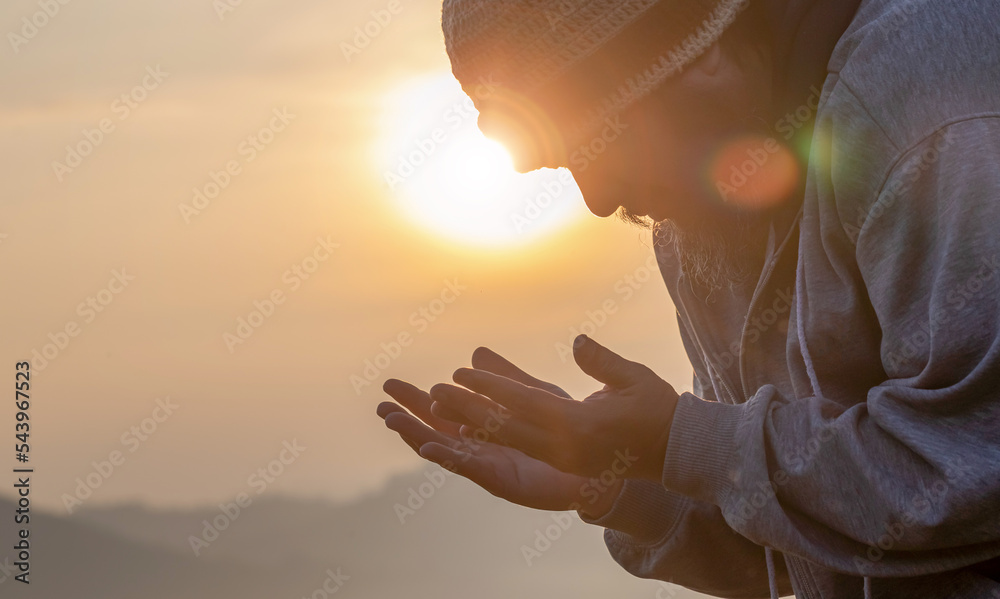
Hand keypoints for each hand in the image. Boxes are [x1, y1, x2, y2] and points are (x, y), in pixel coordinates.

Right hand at [377, 348, 623, 516]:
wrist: (602, 464)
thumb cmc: (568, 431)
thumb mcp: (533, 394)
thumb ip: (504, 376)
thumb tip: (475, 352)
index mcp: (485, 429)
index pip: (441, 413)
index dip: (416, 400)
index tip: (391, 386)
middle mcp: (483, 450)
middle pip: (435, 433)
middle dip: (407, 419)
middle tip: (380, 404)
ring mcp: (491, 467)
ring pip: (446, 452)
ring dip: (419, 437)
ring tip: (393, 421)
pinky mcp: (506, 482)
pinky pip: (474, 468)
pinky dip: (450, 457)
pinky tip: (431, 446)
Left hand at [431, 335, 677, 480]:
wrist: (677, 453)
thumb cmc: (659, 410)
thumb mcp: (633, 379)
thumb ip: (601, 362)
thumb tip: (577, 342)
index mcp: (581, 426)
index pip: (525, 403)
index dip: (490, 388)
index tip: (461, 373)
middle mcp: (566, 447)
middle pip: (507, 426)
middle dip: (468, 409)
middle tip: (434, 392)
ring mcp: (565, 460)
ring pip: (510, 441)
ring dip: (474, 425)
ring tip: (443, 409)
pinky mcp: (567, 464)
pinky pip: (524, 449)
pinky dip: (496, 438)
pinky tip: (472, 429)